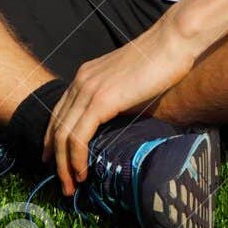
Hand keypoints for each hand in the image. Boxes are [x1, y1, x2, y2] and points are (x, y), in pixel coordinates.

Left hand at [44, 21, 198, 196]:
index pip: (60, 113)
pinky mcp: (101, 100)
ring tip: (72, 187)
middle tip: (64, 183)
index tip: (56, 161)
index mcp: (86, 75)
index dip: (54, 140)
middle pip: (56, 126)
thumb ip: (121, 97)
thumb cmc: (164, 59)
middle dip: (56, 159)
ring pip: (63, 136)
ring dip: (64, 166)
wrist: (173, 40)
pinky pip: (78, 136)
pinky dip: (76, 158)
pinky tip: (83, 173)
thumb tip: (125, 120)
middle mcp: (81, 81)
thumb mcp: (133, 80)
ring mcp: (89, 90)